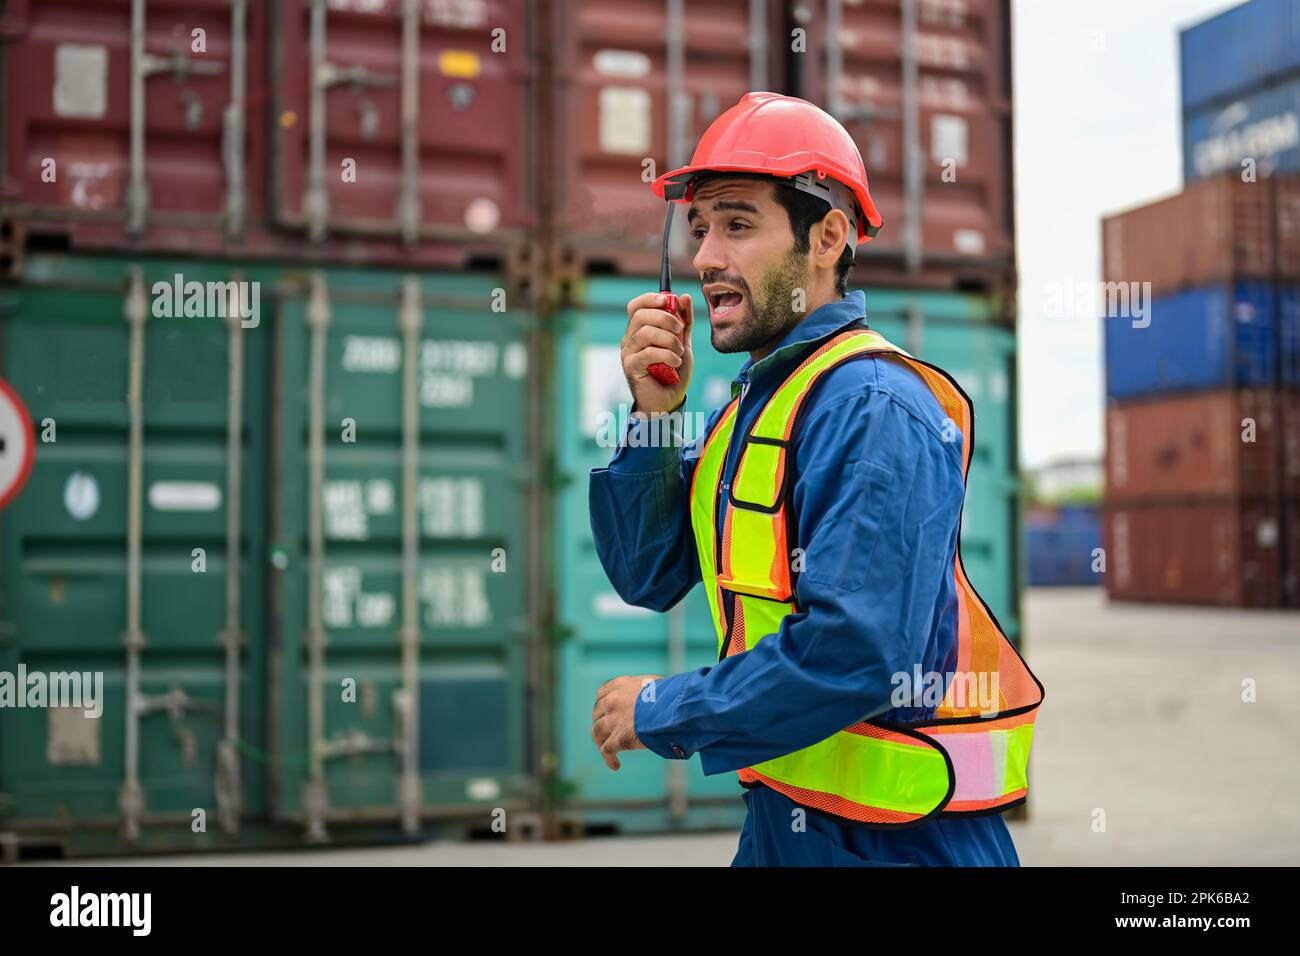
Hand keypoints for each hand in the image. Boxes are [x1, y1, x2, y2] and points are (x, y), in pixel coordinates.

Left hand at [591, 674, 663, 769]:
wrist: (672, 707)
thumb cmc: (670, 695)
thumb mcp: (652, 684)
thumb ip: (643, 691)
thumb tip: (651, 699)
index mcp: (620, 685)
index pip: (602, 694)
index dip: (603, 705)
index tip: (606, 711)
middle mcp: (612, 701)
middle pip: (597, 714)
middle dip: (601, 722)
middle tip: (608, 731)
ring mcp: (613, 720)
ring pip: (597, 732)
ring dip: (600, 741)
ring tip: (608, 750)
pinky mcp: (618, 738)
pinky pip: (607, 750)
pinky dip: (609, 759)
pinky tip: (615, 765)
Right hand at [621, 292, 693, 415]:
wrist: (670, 400)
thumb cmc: (674, 372)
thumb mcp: (684, 343)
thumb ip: (685, 322)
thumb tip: (684, 297)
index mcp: (640, 330)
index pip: (636, 306)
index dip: (650, 299)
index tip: (666, 300)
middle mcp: (630, 339)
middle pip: (641, 316)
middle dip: (665, 318)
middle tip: (680, 330)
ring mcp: (628, 353)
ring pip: (645, 333)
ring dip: (669, 340)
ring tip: (680, 352)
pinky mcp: (631, 367)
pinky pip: (648, 352)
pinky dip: (666, 355)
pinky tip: (675, 362)